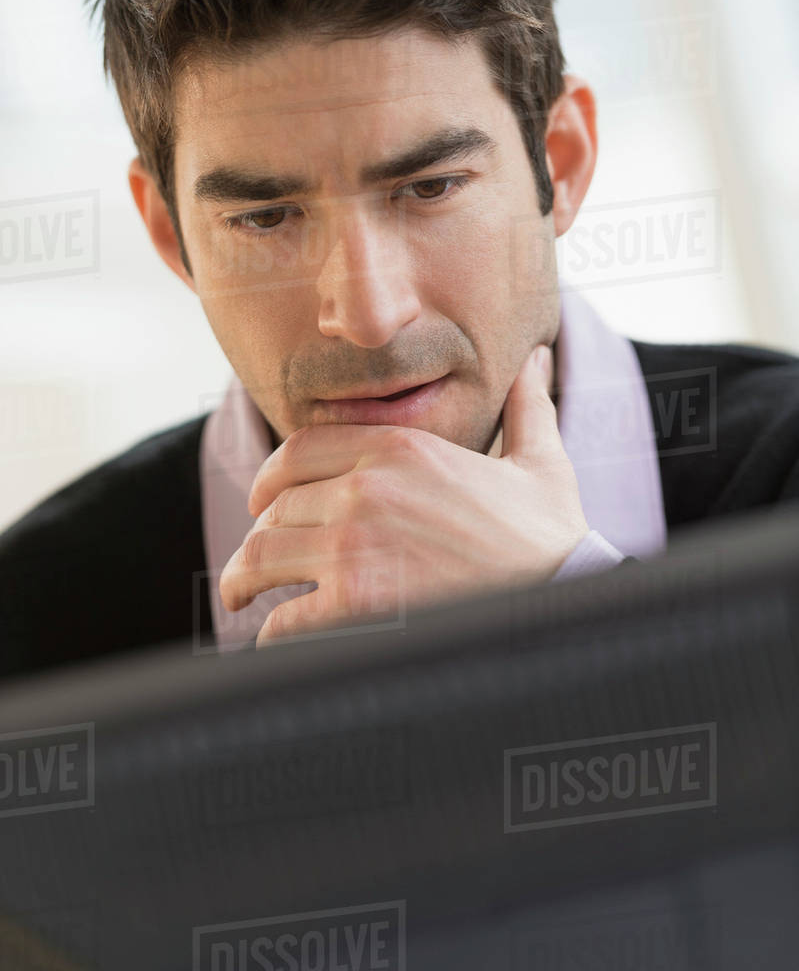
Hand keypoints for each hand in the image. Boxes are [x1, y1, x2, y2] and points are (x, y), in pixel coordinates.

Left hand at [219, 345, 588, 643]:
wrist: (567, 595)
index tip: (260, 501)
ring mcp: (356, 543)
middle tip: (250, 562)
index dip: (268, 477)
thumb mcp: (541, 461)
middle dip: (256, 536)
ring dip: (241, 581)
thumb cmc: (552, 537)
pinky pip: (285, 618)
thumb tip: (537, 359)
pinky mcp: (356, 602)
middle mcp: (366, 487)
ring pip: (263, 556)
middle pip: (275, 507)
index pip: (299, 451)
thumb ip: (526, 407)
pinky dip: (273, 634)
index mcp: (400, 447)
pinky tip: (277, 639)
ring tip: (239, 599)